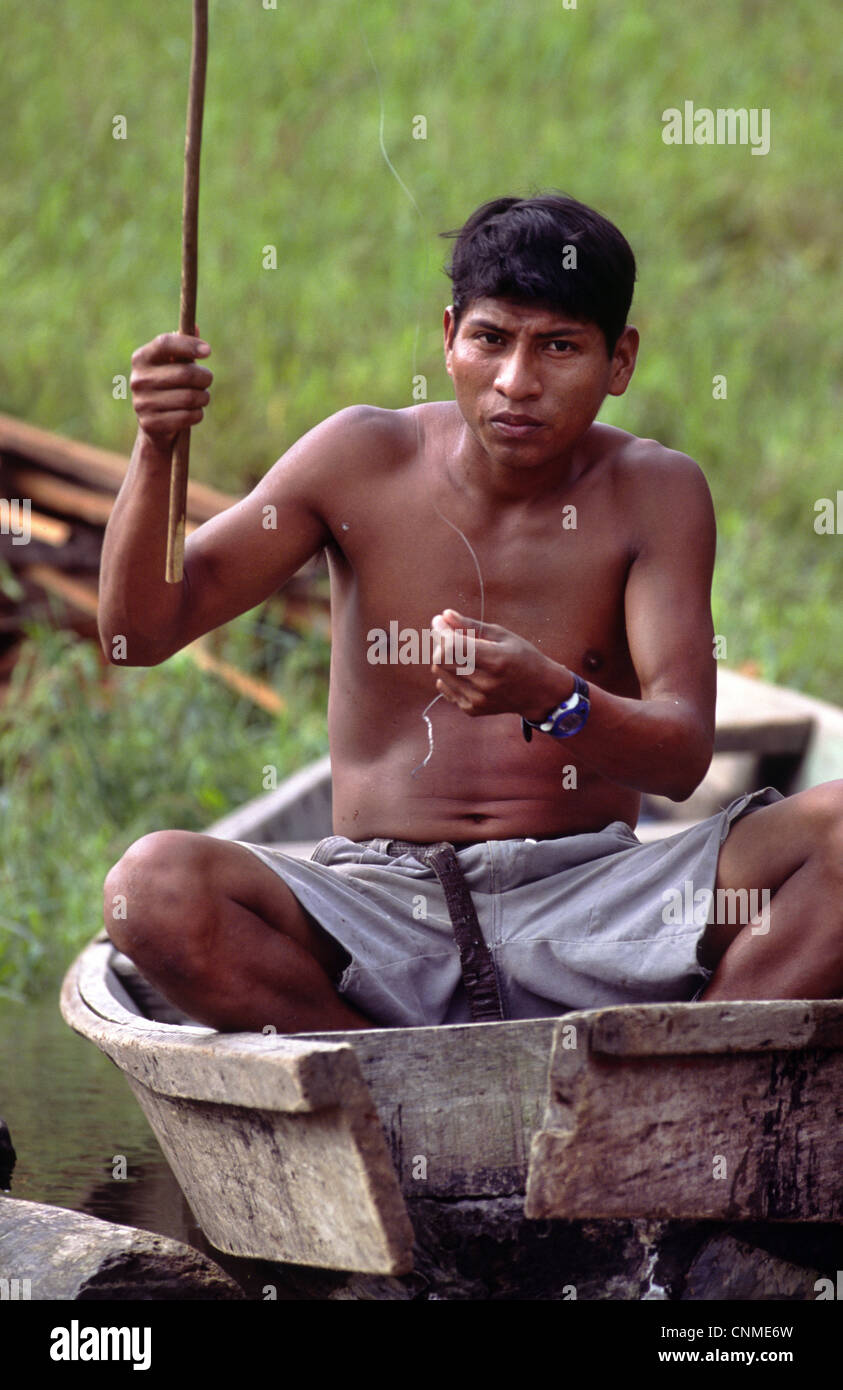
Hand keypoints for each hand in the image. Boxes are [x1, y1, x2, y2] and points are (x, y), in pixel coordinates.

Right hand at [130, 331, 212, 446]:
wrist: (155, 424)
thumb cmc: (169, 386)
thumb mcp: (174, 364)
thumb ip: (183, 347)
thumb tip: (194, 327)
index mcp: (141, 358)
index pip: (165, 343)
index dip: (189, 345)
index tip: (208, 351)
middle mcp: (138, 379)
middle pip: (185, 373)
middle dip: (204, 377)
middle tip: (207, 380)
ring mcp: (142, 403)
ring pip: (189, 397)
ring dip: (203, 398)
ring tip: (201, 397)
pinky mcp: (151, 424)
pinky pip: (187, 416)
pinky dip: (197, 414)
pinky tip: (194, 412)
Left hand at [431, 609, 570, 718]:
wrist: (539, 692)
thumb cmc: (523, 657)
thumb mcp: (503, 636)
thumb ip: (471, 626)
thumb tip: (444, 615)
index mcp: (496, 661)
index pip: (452, 646)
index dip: (441, 632)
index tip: (439, 621)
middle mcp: (485, 683)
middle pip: (441, 661)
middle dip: (440, 643)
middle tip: (450, 635)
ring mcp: (478, 700)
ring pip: (439, 674)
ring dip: (444, 659)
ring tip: (461, 652)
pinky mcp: (472, 709)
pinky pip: (445, 687)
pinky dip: (448, 675)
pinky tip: (464, 670)